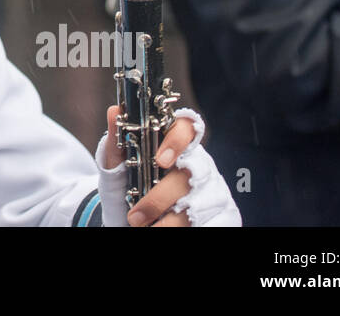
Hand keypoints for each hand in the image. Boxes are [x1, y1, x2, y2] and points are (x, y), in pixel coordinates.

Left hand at [98, 105, 240, 226]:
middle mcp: (200, 164)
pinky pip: (214, 223)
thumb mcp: (119, 163)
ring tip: (144, 228)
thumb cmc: (130, 182)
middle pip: (189, 174)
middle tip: (135, 216)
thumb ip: (118, 140)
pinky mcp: (225, 214)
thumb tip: (114, 110)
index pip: (187, 128)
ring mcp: (213, 190)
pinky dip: (188, 228)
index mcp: (178, 144)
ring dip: (171, 221)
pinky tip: (165, 229)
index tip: (160, 160)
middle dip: (160, 198)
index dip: (177, 140)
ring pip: (198, 204)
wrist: (133, 214)